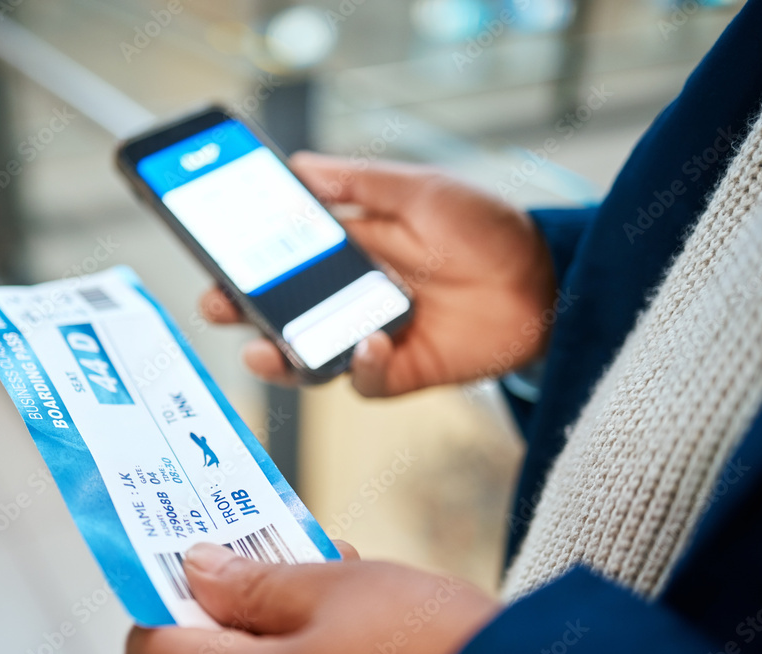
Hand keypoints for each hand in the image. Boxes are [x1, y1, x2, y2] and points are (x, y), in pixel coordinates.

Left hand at [125, 542, 498, 653]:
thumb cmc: (434, 647)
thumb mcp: (340, 588)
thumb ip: (256, 580)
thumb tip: (197, 566)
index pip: (152, 643)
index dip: (170, 593)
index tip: (198, 559)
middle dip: (232, 603)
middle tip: (273, 562)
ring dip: (273, 621)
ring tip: (330, 581)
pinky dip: (300, 650)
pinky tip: (348, 618)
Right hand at [200, 152, 556, 395]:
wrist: (548, 281)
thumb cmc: (486, 230)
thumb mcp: (420, 191)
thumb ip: (361, 183)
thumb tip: (299, 165)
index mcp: (350, 250)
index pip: (283, 257)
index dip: (246, 259)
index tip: (214, 251)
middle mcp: (351, 296)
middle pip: (281, 310)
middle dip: (242, 310)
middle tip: (216, 305)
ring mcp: (372, 335)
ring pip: (308, 354)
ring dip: (279, 354)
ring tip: (262, 347)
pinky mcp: (401, 370)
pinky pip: (365, 379)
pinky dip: (359, 366)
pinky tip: (367, 344)